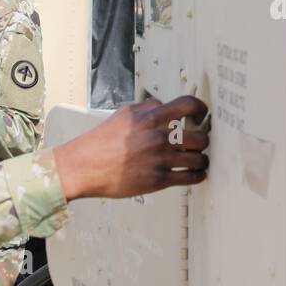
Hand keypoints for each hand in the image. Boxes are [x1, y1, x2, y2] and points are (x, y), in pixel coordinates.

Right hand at [52, 96, 209, 200]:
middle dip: (203, 139)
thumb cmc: (99, 143)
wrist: (82, 167)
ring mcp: (159, 159)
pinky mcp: (158, 180)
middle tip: (199, 141)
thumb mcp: (122, 114)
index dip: (201, 109)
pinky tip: (195, 173)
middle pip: (200, 136)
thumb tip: (164, 105)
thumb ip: (146, 108)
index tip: (202, 115)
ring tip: (198, 159)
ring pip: (198, 158)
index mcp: (149, 118)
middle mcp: (157, 137)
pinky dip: (197, 176)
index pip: (189, 106)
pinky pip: (190, 177)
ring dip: (201, 159)